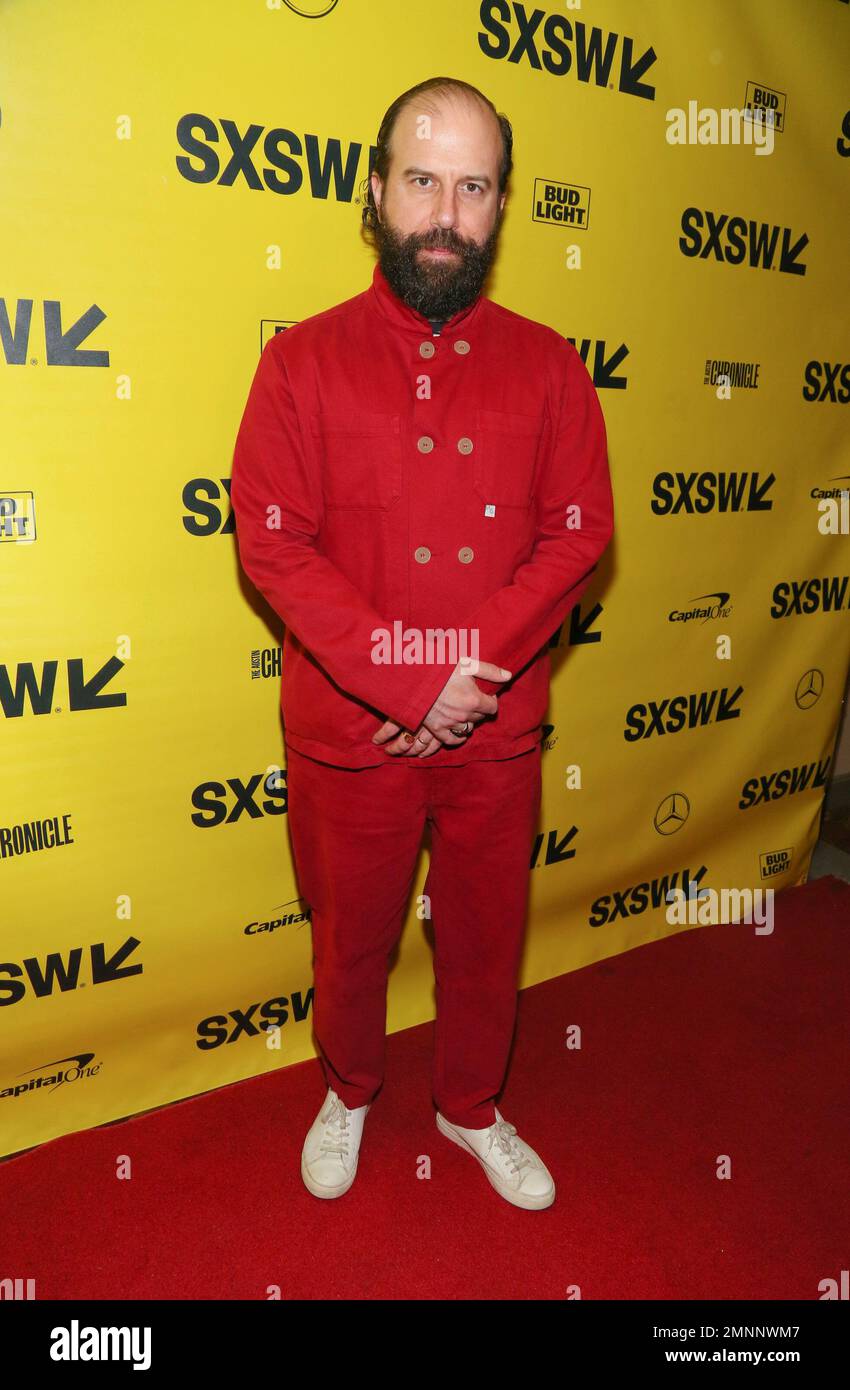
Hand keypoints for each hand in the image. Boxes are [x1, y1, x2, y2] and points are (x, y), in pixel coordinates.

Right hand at [371, 657, 511, 756]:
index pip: (493, 707)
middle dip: (480, 708)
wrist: (412, 677)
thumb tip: (508, 676)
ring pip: (468, 728)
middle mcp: (464, 715)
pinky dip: (457, 736)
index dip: (491, 699)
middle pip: (481, 717)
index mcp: (473, 700)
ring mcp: (450, 723)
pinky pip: (451, 740)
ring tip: (463, 710)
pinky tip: (457, 729)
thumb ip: (489, 671)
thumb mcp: (466, 663)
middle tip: (472, 697)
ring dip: (469, 720)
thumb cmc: (439, 667)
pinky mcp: (436, 728)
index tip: (484, 692)